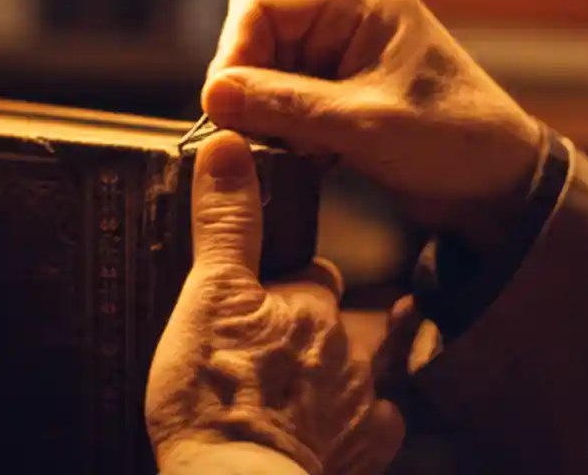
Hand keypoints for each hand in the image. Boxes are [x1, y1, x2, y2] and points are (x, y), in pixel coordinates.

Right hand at [146, 131, 403, 474]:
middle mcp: (346, 348)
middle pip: (339, 322)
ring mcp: (358, 403)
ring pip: (363, 371)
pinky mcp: (360, 453)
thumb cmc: (216, 392)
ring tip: (315, 379)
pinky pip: (378, 429)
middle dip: (316, 325)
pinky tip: (348, 427)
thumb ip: (227, 221)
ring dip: (342, 371)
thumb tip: (230, 144)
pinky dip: (365, 425)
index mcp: (310, 304)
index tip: (269, 287)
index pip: (314, 274)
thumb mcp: (209, 292)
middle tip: (279, 339)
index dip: (291, 279)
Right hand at [203, 0, 542, 248]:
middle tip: (244, 136)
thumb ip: (285, 106)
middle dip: (246, 86)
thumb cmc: (453, 141)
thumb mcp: (365, 123)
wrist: (503, 188)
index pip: (263, 2)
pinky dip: (282, 132)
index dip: (234, 50)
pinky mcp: (342, 94)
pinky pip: (287, 102)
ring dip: (263, 115)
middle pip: (259, 36)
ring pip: (267, 74)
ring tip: (277, 154)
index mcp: (362, 1)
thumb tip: (212, 94)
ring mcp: (344, 57)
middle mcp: (347, 18)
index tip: (223, 103)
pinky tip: (299, 162)